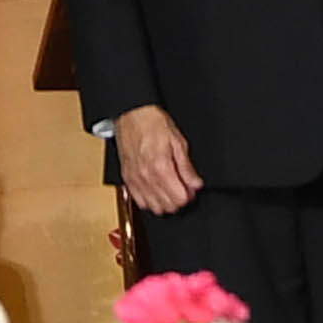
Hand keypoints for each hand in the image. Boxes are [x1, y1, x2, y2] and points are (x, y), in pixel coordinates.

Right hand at [111, 101, 202, 216]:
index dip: (189, 195)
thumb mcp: (178, 141)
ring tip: (170, 190)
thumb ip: (187, 167)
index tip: (191, 188)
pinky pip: (139, 202)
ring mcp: (135, 179)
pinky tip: (155, 190)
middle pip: (167, 206)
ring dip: (165, 202)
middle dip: (179, 200)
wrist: (132, 115)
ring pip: (153, 207)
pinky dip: (149, 200)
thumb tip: (196, 183)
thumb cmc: (153, 124)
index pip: (179, 199)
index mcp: (161, 167)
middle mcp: (146, 176)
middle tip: (182, 187)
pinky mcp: (127, 179)